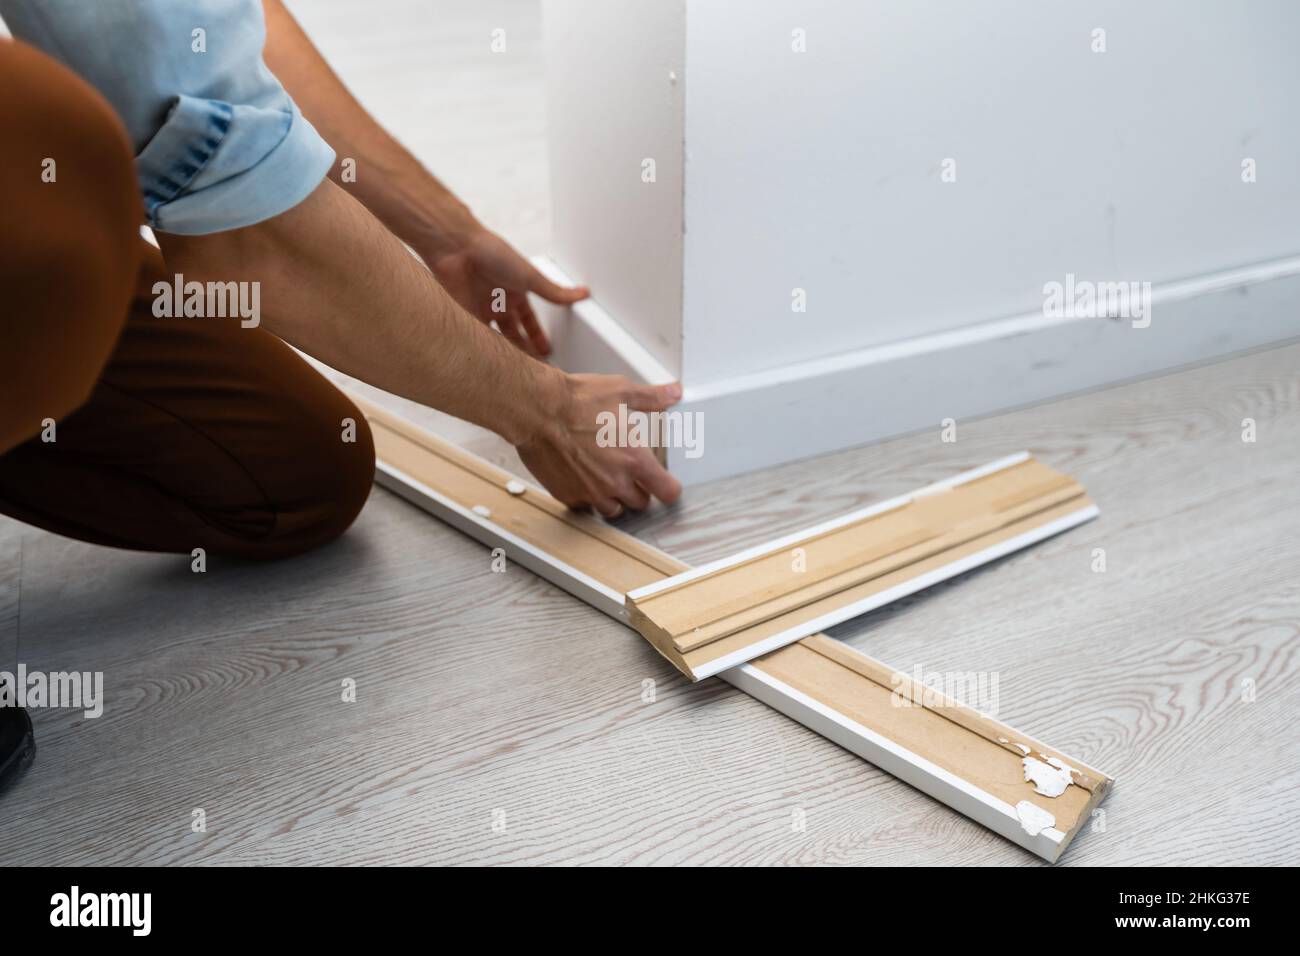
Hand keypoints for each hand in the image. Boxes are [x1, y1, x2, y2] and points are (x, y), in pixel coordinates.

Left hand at [425, 227, 588, 356]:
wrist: (456, 249)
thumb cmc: (491, 253)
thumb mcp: (530, 277)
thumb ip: (554, 293)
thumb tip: (581, 293)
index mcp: (515, 292)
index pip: (529, 320)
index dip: (537, 336)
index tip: (545, 351)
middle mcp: (497, 303)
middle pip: (512, 334)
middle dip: (522, 350)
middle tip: (532, 369)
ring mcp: (479, 311)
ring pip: (494, 341)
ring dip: (504, 355)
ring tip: (514, 373)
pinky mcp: (462, 318)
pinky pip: (474, 340)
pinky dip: (482, 352)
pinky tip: (489, 364)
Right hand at [517, 373, 683, 515]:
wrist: (537, 410)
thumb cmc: (576, 401)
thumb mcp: (621, 391)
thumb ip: (652, 397)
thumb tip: (673, 393)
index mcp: (634, 459)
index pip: (666, 491)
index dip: (669, 488)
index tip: (666, 484)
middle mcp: (615, 481)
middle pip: (640, 503)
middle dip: (640, 491)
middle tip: (632, 474)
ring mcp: (590, 492)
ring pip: (613, 510)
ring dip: (614, 498)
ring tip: (607, 478)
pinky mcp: (567, 495)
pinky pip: (584, 506)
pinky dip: (586, 497)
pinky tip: (583, 479)